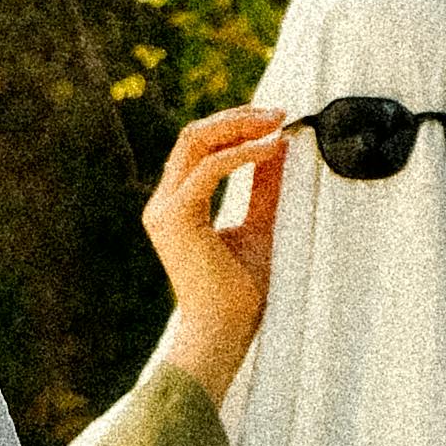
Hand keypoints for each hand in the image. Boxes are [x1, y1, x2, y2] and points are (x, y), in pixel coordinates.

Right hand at [142, 105, 290, 402]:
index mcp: (178, 204)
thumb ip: (265, 187)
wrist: (224, 332)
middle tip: (279, 113)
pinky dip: (242, 154)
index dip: (236, 125)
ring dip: (238, 127)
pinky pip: (209, 169)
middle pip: (194, 135)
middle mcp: (164, 202)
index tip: (276, 120)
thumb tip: (280, 146)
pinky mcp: (175, 218)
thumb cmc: (241, 292)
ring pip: (194, 142)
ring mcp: (165, 209)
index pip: (200, 146)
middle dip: (238, 117)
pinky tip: (271, 149)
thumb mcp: (261, 225)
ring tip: (276, 124)